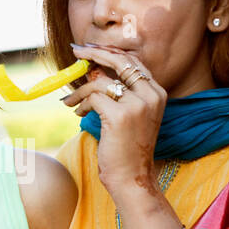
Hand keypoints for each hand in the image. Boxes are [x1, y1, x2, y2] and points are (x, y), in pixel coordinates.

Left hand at [62, 44, 165, 193]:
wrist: (132, 178)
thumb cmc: (127, 149)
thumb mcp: (130, 115)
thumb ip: (120, 92)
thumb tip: (93, 69)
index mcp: (157, 93)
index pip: (133, 61)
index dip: (110, 52)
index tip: (91, 49)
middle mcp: (150, 95)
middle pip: (120, 60)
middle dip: (94, 53)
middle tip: (76, 52)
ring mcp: (137, 105)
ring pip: (100, 81)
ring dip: (80, 90)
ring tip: (70, 102)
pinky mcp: (119, 116)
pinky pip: (93, 97)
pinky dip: (81, 103)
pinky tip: (78, 112)